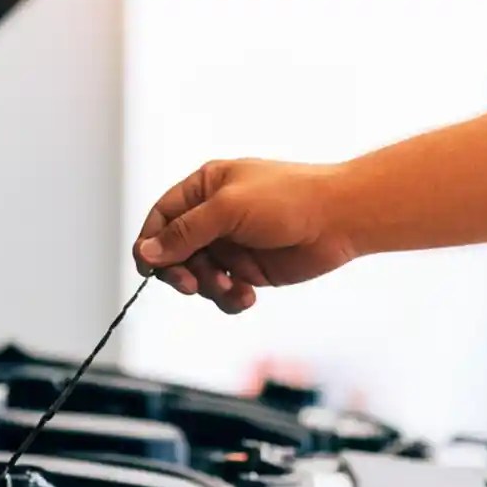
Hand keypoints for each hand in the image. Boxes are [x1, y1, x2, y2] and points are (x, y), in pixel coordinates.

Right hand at [133, 159, 360, 313]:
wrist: (339, 220)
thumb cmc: (289, 199)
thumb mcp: (228, 208)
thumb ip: (185, 232)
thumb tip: (146, 251)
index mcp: (205, 188)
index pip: (161, 218)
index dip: (150, 244)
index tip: (149, 268)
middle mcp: (215, 216)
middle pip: (175, 253)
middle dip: (180, 271)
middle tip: (191, 284)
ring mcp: (232, 244)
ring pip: (199, 276)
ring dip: (209, 287)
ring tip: (231, 287)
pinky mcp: (249, 269)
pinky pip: (224, 291)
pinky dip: (230, 297)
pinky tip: (247, 295)